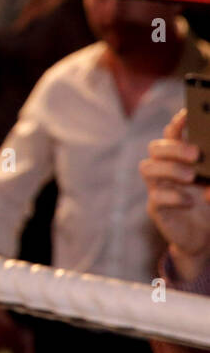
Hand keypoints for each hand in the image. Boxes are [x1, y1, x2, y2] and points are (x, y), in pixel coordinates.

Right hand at [139, 109, 209, 259]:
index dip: (177, 123)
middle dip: (173, 148)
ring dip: (169, 169)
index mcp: (181, 159)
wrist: (205, 238)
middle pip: (155, 148)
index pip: (172, 134)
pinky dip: (173, 196)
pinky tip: (190, 201)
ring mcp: (158, 188)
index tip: (188, 115)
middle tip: (196, 154)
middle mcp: (165, 169)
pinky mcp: (157, 209)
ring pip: (147, 168)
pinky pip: (156, 197)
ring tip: (190, 177)